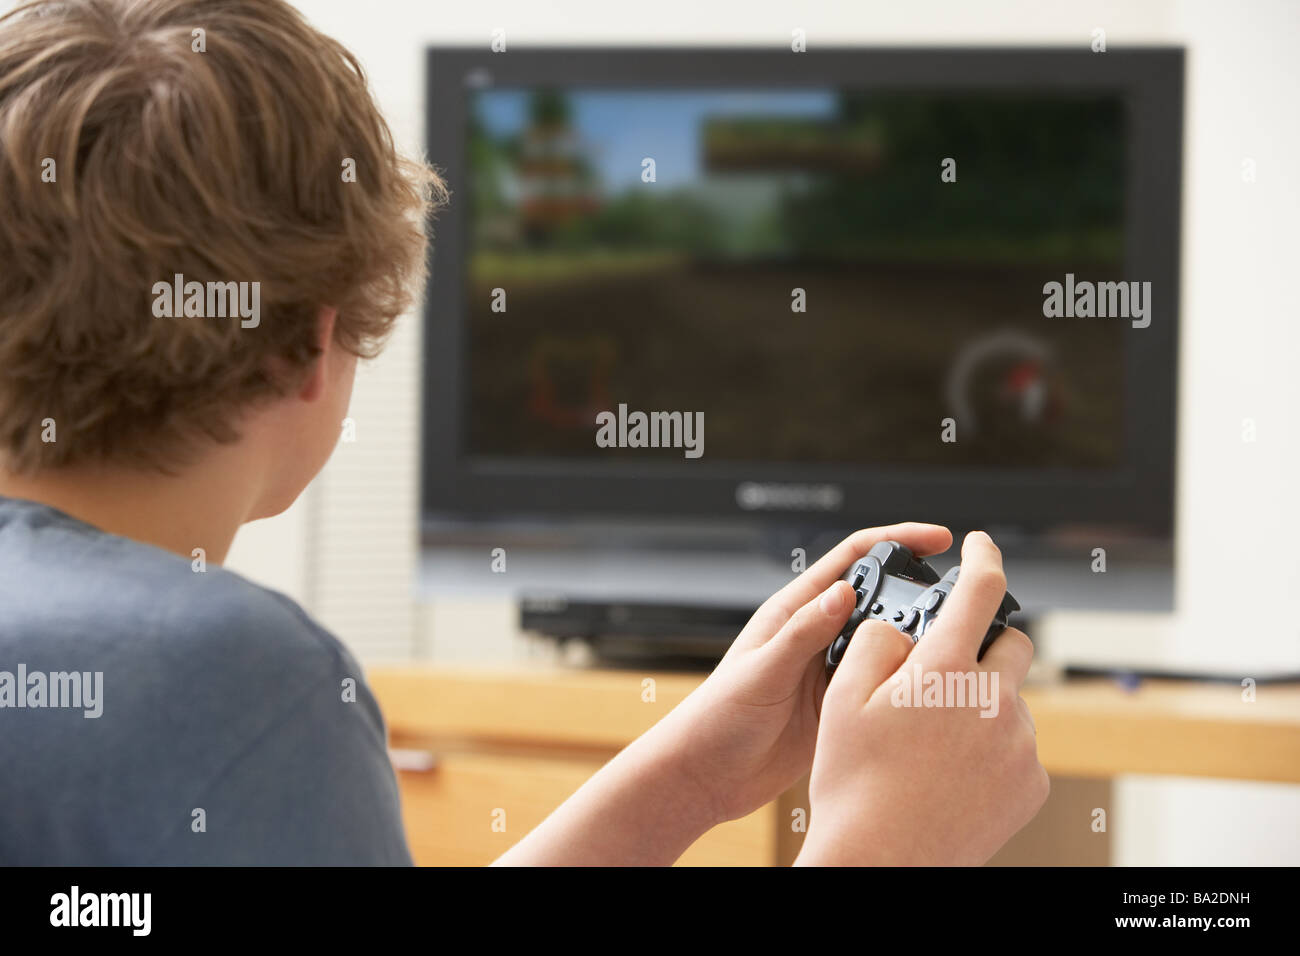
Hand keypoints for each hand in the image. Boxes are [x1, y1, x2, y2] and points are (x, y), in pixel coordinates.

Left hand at [643, 522, 953, 826]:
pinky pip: (884, 683)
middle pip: (881, 597)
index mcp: (794, 612)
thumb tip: (842, 592)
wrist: (707, 776)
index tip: (938, 537)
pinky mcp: (842, 705)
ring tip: (961, 644)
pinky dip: (911, 681)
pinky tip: (937, 689)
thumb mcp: (762, 671)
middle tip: (965, 597)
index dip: (897, 540)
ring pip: (889, 642)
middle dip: (922, 589)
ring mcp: (832, 670)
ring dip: (921, 639)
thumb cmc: (718, 718)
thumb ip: (802, 634)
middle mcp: (817, 635)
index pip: (853, 560)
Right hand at [796, 531, 1049, 865]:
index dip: (984, 556)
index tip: (980, 545)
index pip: (981, 589)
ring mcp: (1019, 745)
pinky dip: (990, 745)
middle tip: (939, 672)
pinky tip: (950, 771)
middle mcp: (993, 701)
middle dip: (980, 643)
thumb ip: (877, 641)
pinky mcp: (1031, 784)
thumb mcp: (844, 698)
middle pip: (1009, 644)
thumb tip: (902, 626)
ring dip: (980, 701)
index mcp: (946, 670)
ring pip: (1009, 698)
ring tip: (930, 743)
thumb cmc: (854, 785)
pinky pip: (1017, 744)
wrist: (881, 864)